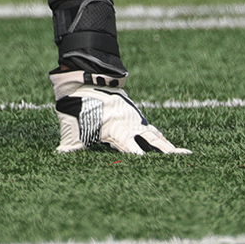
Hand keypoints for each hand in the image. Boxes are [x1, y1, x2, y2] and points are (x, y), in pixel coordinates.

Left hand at [50, 69, 189, 154]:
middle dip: (168, 152)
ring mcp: (134, 118)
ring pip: (154, 134)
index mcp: (116, 130)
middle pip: (153, 141)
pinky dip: (159, 137)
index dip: (142, 158)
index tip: (153, 168)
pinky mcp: (133, 113)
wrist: (86, 75)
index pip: (133, 149)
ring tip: (185, 155)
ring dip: (167, 145)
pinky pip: (150, 128)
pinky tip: (166, 145)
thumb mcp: (70, 126)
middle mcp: (129, 125)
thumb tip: (59, 154)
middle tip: (186, 160)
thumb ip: (70, 144)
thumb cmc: (77, 103)